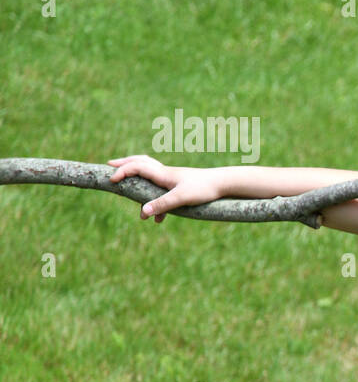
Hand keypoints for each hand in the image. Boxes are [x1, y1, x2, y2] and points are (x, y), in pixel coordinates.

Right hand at [106, 155, 224, 222]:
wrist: (223, 184)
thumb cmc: (204, 189)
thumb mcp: (182, 198)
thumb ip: (163, 205)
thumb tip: (143, 212)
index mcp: (163, 174)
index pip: (137, 167)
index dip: (122, 171)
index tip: (112, 180)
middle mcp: (166, 173)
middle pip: (141, 163)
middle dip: (125, 164)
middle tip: (110, 165)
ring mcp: (173, 178)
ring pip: (150, 172)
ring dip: (136, 175)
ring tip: (125, 181)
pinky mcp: (180, 185)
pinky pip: (161, 187)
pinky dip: (155, 198)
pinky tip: (159, 218)